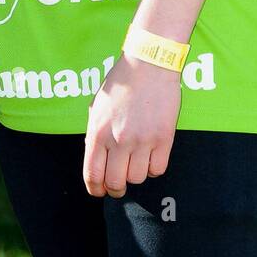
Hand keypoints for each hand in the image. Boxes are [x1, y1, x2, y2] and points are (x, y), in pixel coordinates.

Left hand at [83, 54, 182, 197]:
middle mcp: (118, 139)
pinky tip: (151, 155)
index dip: (95, 188)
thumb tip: (96, 160)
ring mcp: (142, 140)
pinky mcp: (164, 139)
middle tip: (119, 185)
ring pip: (138, 178)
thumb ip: (95, 134)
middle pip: (116, 182)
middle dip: (116, 189)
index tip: (99, 192)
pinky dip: (154, 167)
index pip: (93, 173)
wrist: (148, 64)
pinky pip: (158, 169)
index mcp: (98, 131)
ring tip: (136, 161)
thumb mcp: (97, 107)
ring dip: (136, 174)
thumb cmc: (120, 84)